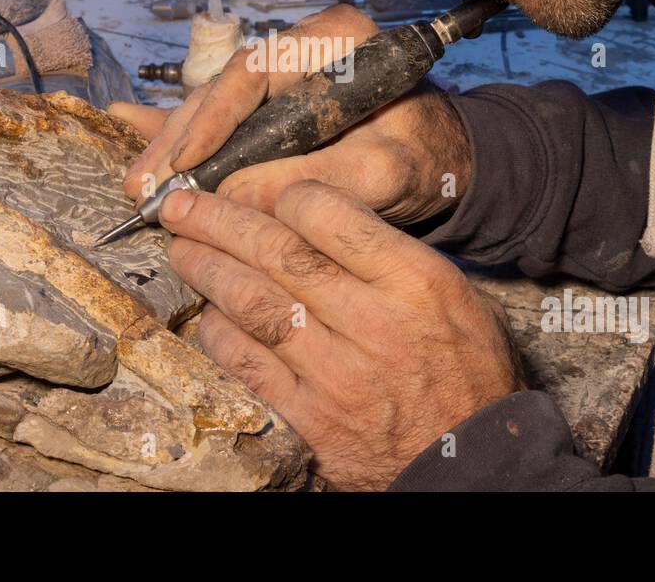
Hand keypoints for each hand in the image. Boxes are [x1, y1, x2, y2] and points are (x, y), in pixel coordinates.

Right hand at [109, 4, 472, 225]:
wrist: (444, 162)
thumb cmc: (427, 158)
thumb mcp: (389, 170)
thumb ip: (323, 177)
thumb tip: (237, 197)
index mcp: (335, 40)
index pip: (259, 67)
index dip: (215, 114)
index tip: (187, 160)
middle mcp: (300, 47)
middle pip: (224, 86)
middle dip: (180, 138)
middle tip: (143, 183)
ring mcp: (281, 74)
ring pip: (213, 104)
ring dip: (173, 147)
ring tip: (138, 186)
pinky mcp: (270, 105)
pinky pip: (217, 117)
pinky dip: (181, 139)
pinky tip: (135, 143)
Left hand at [158, 180, 522, 490]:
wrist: (472, 461)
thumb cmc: (467, 371)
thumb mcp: (457, 296)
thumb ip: (395, 254)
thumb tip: (324, 217)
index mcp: (415, 281)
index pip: (330, 216)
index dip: (284, 196)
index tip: (264, 193)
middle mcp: (374, 321)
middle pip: (278, 253)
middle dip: (220, 222)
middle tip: (182, 206)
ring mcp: (338, 373)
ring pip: (254, 304)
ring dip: (208, 271)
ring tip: (182, 250)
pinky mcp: (312, 417)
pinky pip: (250, 364)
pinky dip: (221, 334)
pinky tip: (208, 314)